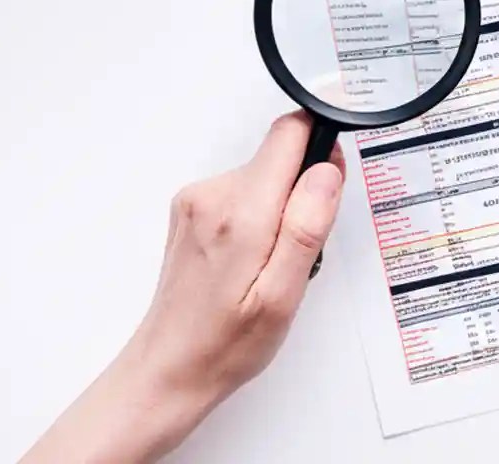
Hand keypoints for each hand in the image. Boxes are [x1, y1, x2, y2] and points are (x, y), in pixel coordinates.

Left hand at [22, 112, 344, 463]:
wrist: (171, 366)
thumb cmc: (225, 343)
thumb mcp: (283, 296)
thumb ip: (307, 227)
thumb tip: (326, 172)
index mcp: (241, 214)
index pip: (290, 133)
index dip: (321, 150)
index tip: (328, 184)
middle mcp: (212, 197)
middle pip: (279, 156)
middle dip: (304, 192)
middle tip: (300, 249)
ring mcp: (197, 201)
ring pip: (263, 176)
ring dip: (281, 209)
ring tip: (272, 262)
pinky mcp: (192, 210)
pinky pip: (244, 192)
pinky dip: (259, 217)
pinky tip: (251, 259)